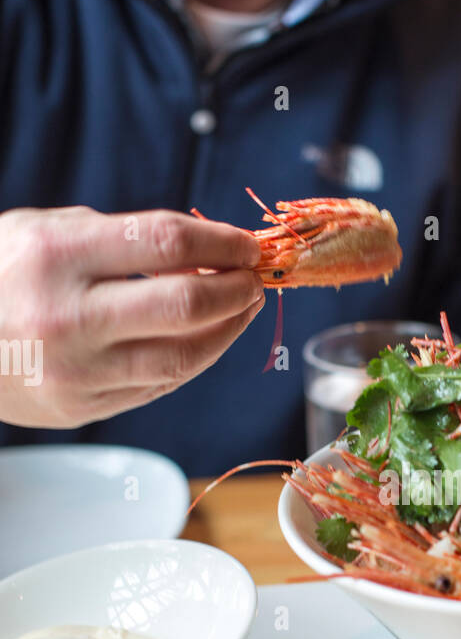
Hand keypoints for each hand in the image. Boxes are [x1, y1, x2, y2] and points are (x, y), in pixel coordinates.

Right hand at [0, 205, 262, 427]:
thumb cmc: (1, 274)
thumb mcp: (43, 231)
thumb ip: (119, 238)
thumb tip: (204, 252)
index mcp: (56, 256)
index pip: (166, 243)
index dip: (221, 243)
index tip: (247, 244)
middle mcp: (67, 317)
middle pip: (185, 306)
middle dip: (237, 290)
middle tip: (256, 278)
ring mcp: (76, 371)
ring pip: (182, 358)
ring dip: (226, 332)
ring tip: (242, 308)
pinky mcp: (81, 408)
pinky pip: (158, 385)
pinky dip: (192, 360)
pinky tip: (205, 339)